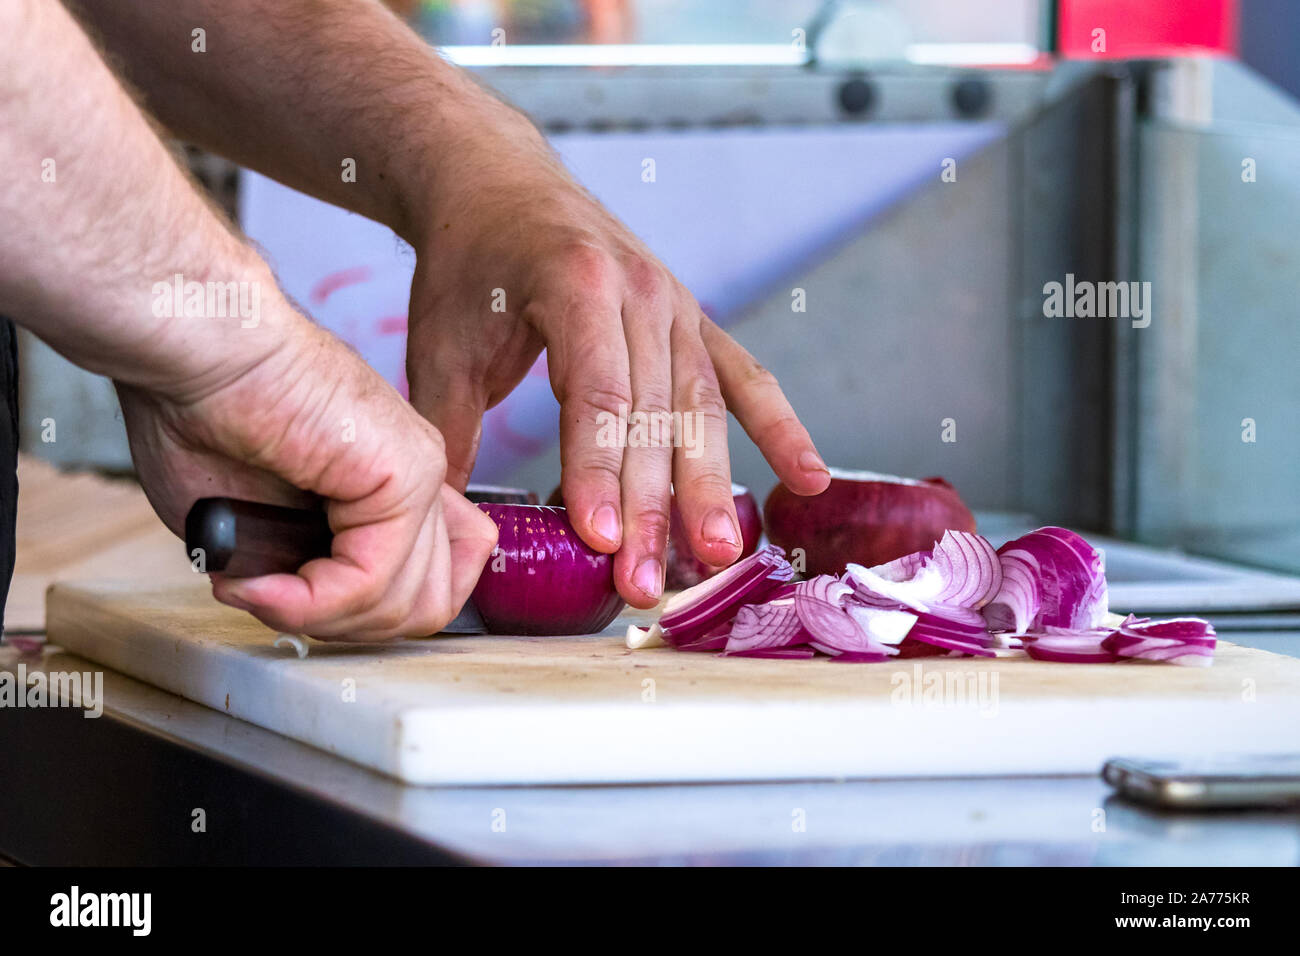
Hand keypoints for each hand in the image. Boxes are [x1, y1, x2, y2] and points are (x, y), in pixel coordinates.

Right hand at [118, 305, 497, 640]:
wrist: (193, 347)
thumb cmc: (204, 414)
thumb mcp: (261, 520)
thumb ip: (315, 567)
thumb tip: (326, 609)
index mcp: (392, 484)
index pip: (428, 585)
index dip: (356, 614)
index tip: (287, 598)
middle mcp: (418, 478)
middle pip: (425, 606)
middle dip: (344, 626)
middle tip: (274, 600)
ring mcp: (420, 473)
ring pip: (404, 604)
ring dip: (320, 617)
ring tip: (259, 587)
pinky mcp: (406, 472)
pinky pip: (373, 580)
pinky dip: (313, 601)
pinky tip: (265, 585)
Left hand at [405, 120, 829, 607]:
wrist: (499, 181)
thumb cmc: (469, 262)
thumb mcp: (440, 342)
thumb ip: (449, 430)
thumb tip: (446, 522)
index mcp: (574, 283)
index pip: (597, 395)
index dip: (600, 472)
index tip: (600, 540)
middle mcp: (639, 289)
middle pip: (655, 413)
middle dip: (652, 506)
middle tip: (645, 582)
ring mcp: (676, 303)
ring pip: (701, 407)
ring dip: (710, 487)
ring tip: (718, 555)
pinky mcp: (693, 319)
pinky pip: (744, 377)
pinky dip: (779, 427)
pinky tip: (808, 476)